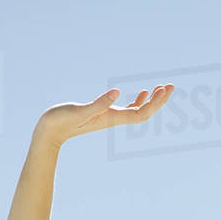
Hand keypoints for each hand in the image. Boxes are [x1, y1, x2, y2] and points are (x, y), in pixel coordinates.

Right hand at [36, 84, 175, 147]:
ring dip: (151, 100)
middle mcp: (113, 118)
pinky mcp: (102, 114)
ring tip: (162, 88)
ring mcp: (109, 117)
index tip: (165, 89)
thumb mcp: (80, 110)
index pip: (141, 113)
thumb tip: (117, 93)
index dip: (155, 102)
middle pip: (143, 112)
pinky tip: (141, 94)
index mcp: (111, 117)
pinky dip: (137, 101)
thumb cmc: (61, 121)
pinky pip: (126, 109)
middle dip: (159, 100)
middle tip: (171, 86)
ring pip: (137, 110)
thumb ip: (99, 103)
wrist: (49, 132)